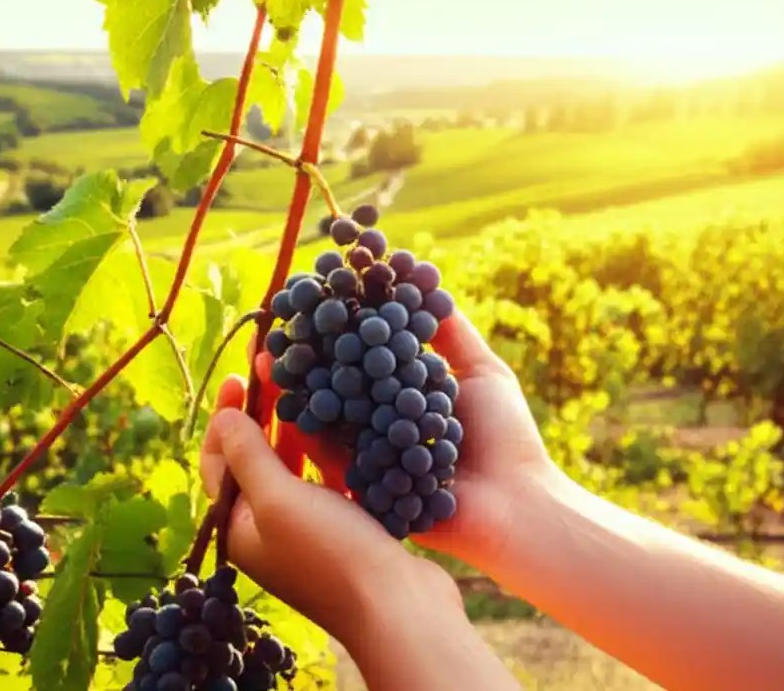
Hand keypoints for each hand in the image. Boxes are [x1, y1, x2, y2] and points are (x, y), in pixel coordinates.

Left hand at [200, 377, 461, 643]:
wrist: (398, 609)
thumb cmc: (331, 554)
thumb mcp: (277, 499)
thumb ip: (247, 456)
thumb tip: (222, 418)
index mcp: (240, 528)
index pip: (218, 463)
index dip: (224, 418)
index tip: (240, 378)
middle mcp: (269, 532)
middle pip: (256, 461)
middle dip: (263, 416)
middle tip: (278, 373)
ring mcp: (308, 533)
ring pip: (296, 469)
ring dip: (300, 431)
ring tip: (314, 391)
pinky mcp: (346, 532)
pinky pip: (328, 482)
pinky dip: (331, 453)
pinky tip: (346, 425)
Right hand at [241, 310, 559, 575]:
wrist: (517, 504)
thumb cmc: (506, 438)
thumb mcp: (481, 372)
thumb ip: (450, 332)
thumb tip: (421, 280)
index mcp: (404, 396)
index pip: (364, 356)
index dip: (339, 330)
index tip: (311, 301)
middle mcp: (381, 423)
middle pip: (334, 383)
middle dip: (302, 357)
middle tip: (271, 330)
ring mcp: (369, 455)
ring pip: (323, 416)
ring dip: (293, 389)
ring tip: (266, 361)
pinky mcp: (362, 486)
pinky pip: (328, 456)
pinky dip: (307, 429)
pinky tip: (287, 403)